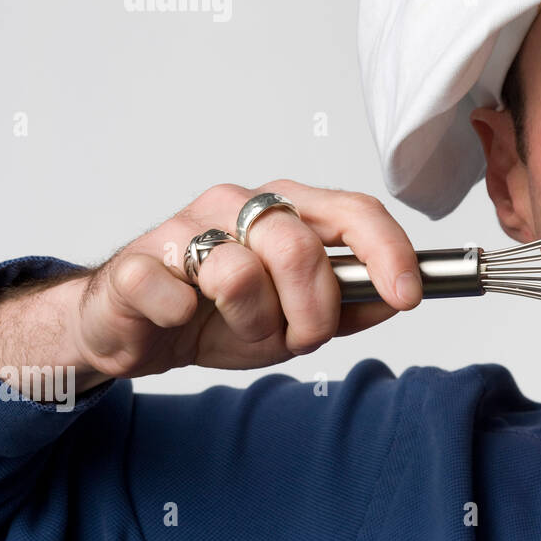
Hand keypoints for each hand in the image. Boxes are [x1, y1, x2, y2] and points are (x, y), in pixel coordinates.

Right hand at [68, 179, 421, 379]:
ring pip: (240, 275)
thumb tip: (399, 296)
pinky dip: (181, 319)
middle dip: (309, 313)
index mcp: (286, 210)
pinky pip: (174, 296)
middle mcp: (238, 205)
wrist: (132, 328)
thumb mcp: (298, 318)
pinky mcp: (134, 263)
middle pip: (299, 248)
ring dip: (248, 324)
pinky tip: (178, 316)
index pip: (353, 211)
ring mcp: (183, 228)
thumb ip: (350, 305)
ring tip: (233, 326)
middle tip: (290, 335)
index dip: (387, 251)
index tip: (407, 294)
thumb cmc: (219, 316)